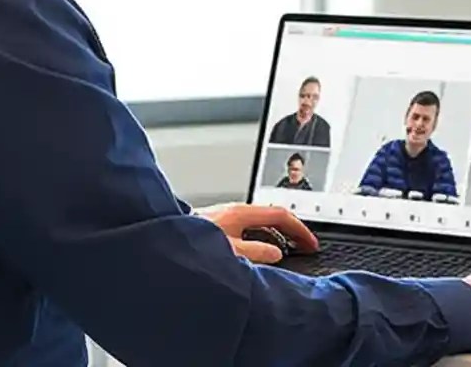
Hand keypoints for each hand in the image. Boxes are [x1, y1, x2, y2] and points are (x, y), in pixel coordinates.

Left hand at [195, 203, 319, 264]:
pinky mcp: (213, 230)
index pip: (281, 214)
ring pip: (256, 226)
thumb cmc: (188, 244)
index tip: (311, 243)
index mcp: (240, 212)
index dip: (300, 229)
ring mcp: (222, 219)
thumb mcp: (231, 252)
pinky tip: (253, 259)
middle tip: (302, 247)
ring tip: (282, 255)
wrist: (160, 245)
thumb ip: (257, 253)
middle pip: (270, 218)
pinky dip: (256, 243)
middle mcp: (231, 212)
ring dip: (271, 239)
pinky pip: (243, 234)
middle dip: (289, 232)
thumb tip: (276, 254)